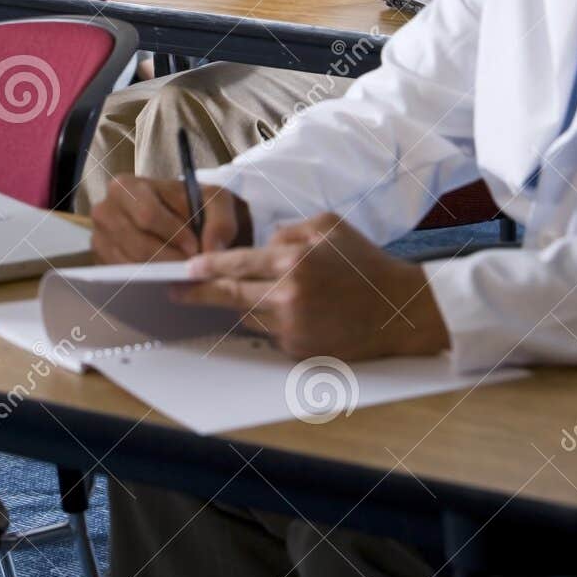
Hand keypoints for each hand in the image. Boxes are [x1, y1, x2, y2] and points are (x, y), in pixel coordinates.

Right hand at [91, 176, 252, 264]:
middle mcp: (105, 210)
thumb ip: (221, 221)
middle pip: (137, 244)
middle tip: (191, 267)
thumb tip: (211, 250)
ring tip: (182, 271)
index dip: (174, 235)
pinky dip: (147, 280)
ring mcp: (99, 238)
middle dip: (169, 259)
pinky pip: (123, 277)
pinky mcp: (102, 261)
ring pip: (130, 264)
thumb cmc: (194, 206)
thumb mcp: (215, 202)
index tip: (195, 248)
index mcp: (126, 186)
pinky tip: (165, 277)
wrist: (183, 219)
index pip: (147, 215)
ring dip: (160, 272)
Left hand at [177, 213, 449, 361]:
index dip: (206, 268)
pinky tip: (285, 310)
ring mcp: (293, 327)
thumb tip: (258, 245)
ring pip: (247, 317)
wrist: (399, 309)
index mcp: (294, 260)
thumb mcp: (328, 226)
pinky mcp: (300, 350)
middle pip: (230, 297)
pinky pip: (270, 333)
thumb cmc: (364, 262)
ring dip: (240, 306)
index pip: (236, 264)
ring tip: (239, 295)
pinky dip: (269, 321)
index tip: (184, 271)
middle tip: (177, 292)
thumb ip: (287, 231)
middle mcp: (289, 295)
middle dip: (200, 294)